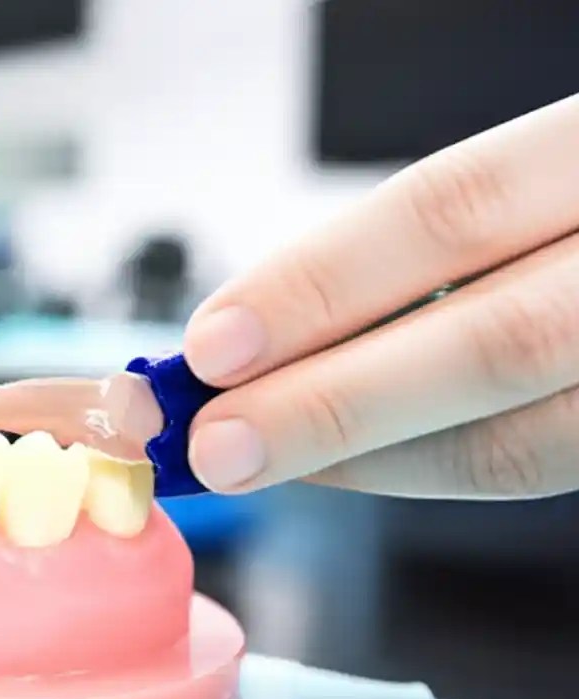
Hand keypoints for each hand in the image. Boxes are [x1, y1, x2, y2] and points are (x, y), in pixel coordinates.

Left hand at [183, 94, 578, 499]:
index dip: (318, 284)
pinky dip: (434, 468)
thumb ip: (424, 243)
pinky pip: (551, 463)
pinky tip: (356, 461)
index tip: (212, 343)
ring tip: (264, 462)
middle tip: (214, 445)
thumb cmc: (576, 210)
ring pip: (531, 435)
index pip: (451, 210)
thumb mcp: (534, 174)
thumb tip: (253, 329)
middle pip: (495, 341)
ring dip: (373, 457)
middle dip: (331, 403)